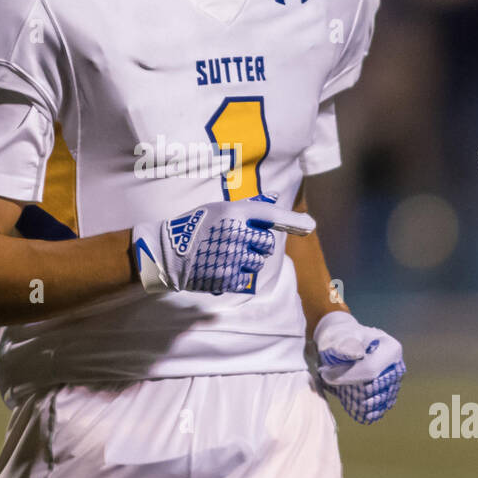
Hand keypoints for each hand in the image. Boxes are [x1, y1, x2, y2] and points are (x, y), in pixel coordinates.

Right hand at [131, 193, 314, 294]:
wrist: (167, 252)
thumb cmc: (196, 225)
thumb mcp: (221, 208)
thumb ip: (251, 205)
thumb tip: (276, 198)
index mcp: (235, 213)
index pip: (271, 216)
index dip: (292, 222)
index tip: (310, 226)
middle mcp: (236, 234)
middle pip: (267, 244)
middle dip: (258, 245)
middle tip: (237, 243)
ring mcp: (231, 257)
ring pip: (258, 263)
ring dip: (247, 261)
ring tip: (225, 255)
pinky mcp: (226, 277)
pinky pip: (245, 279)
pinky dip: (236, 275)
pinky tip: (219, 267)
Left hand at [313, 310, 404, 423]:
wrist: (343, 344)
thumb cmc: (341, 337)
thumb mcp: (340, 336)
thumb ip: (345, 345)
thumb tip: (356, 353)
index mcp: (391, 349)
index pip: (370, 371)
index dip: (346, 376)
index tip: (326, 374)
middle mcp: (397, 367)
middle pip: (372, 388)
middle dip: (348, 387)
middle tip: (330, 377)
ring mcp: (394, 383)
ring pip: (374, 401)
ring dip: (353, 398)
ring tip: (338, 383)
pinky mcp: (387, 396)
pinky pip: (376, 409)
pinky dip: (361, 408)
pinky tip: (348, 400)